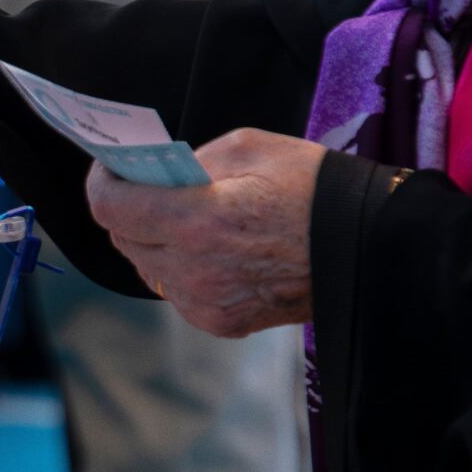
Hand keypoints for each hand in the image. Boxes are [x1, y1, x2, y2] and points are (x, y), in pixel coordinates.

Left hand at [86, 128, 325, 337]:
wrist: (369, 247)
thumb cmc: (313, 189)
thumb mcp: (249, 148)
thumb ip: (190, 162)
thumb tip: (155, 175)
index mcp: (196, 221)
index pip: (110, 208)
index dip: (102, 184)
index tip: (110, 170)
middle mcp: (192, 269)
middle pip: (124, 239)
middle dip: (129, 211)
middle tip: (147, 188)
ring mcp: (204, 303)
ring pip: (148, 268)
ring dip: (153, 242)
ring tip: (182, 219)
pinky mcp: (219, 323)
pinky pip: (176, 292)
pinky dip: (181, 269)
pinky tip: (210, 250)